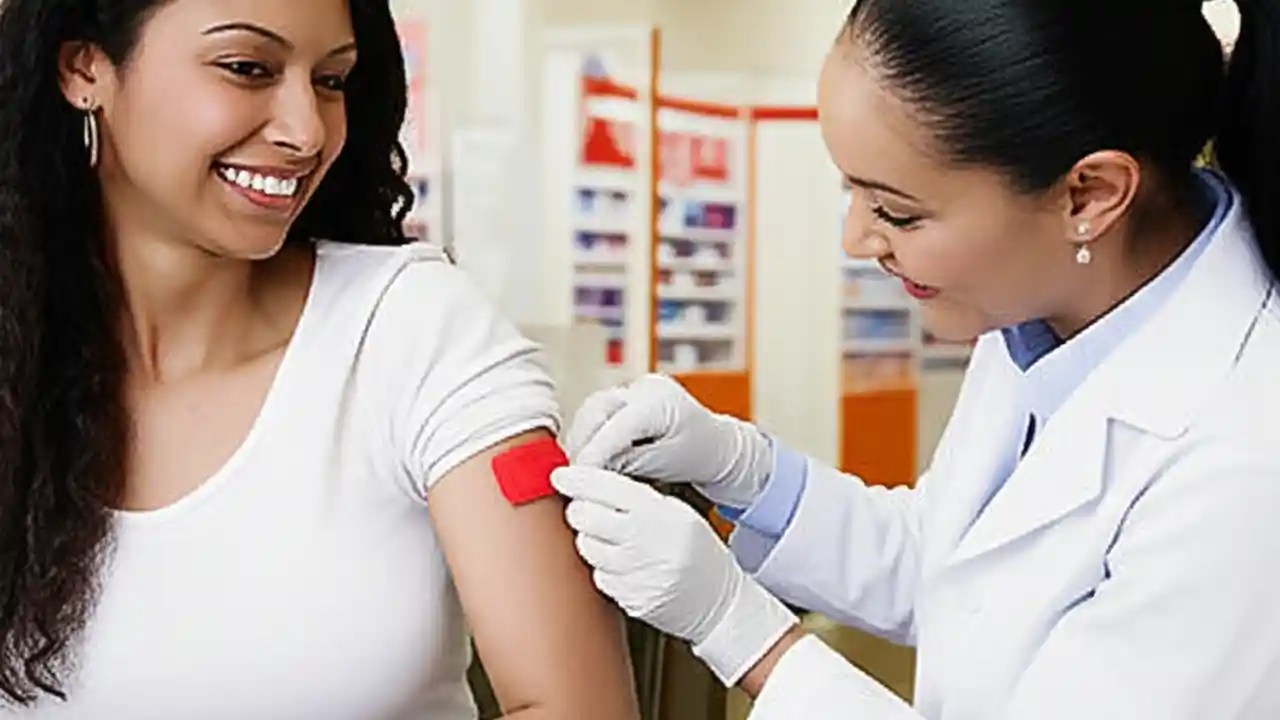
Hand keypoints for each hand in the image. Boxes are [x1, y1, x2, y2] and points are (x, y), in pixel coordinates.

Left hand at [551, 466, 796, 685]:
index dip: (577, 479)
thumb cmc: (697, 553)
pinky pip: (599, 576)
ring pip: (586, 547)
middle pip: (586, 517)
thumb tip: (590, 485)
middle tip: (584, 509)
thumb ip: (638, 500)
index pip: (608, 487)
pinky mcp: (631, 599)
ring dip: (589, 540)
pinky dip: (603, 569)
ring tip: (610, 541)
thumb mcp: (678, 515)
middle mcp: (648, 543)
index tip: (559, 476)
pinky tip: (622, 566)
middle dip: (579, 509)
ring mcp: (638, 574)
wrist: (720, 603)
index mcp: (662, 514)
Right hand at [564, 375, 772, 508]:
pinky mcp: (630, 395)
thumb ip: (629, 463)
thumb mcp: (667, 465)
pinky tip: (589, 454)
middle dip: (582, 443)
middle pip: (596, 410)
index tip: (580, 475)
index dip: (594, 452)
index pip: (615, 426)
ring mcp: (637, 387)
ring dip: (582, 436)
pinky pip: (600, 409)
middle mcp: (646, 387)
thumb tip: (593, 469)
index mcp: (660, 401)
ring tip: (581, 465)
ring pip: (593, 408)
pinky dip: (591, 431)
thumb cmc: (701, 455)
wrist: (718, 444)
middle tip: (575, 473)